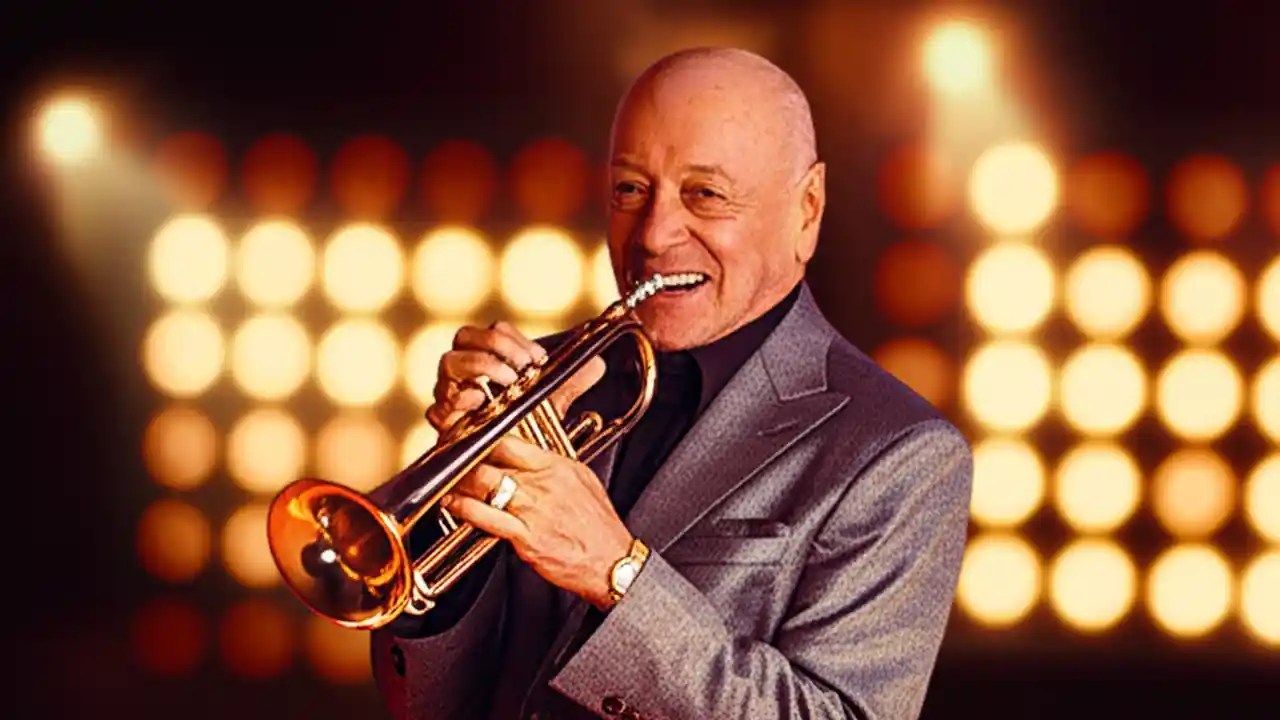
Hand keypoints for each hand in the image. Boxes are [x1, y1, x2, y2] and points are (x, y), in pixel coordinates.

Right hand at [425, 320, 604, 432]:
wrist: (506, 464)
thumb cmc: (525, 425)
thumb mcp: (550, 401)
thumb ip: (571, 382)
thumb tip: (598, 364)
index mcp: (488, 356)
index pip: (495, 330)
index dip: (516, 339)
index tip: (539, 359)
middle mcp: (464, 369)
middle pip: (465, 336)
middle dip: (495, 346)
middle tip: (523, 367)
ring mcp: (449, 391)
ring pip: (450, 362)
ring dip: (480, 366)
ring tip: (509, 382)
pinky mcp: (443, 420)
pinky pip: (439, 404)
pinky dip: (458, 402)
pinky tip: (481, 404)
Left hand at [441, 436, 632, 610]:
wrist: (611, 562)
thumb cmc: (598, 526)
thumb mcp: (582, 482)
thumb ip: (552, 466)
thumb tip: (527, 456)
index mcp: (557, 466)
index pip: (509, 440)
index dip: (481, 436)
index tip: (466, 438)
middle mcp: (544, 483)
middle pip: (491, 459)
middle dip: (462, 457)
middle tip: (447, 458)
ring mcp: (533, 509)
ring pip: (484, 484)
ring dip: (458, 481)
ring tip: (447, 481)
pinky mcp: (525, 536)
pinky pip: (486, 517)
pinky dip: (464, 508)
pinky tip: (453, 505)